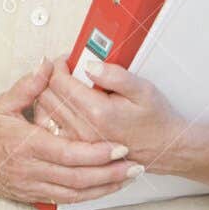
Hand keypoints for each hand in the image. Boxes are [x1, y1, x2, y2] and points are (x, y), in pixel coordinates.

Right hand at [0, 59, 140, 205]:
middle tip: (135, 166)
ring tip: (127, 180)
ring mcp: (31, 186)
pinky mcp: (30, 195)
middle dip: (110, 174)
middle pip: (78, 179)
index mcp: (26, 145)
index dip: (98, 153)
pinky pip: (64, 199)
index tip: (120, 147)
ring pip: (74, 194)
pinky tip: (103, 189)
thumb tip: (50, 64)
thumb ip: (29, 85)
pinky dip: (87, 196)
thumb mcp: (1, 103)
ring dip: (103, 188)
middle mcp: (30, 170)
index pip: (69, 154)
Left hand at [32, 57, 186, 169]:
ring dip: (47, 94)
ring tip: (63, 84)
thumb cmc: (156, 120)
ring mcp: (79, 143)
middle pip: (46, 96)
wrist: (165, 148)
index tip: (67, 59)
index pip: (59, 82)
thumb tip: (88, 63)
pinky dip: (50, 114)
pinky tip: (62, 105)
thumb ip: (114, 75)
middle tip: (65, 68)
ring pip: (43, 113)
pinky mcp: (78, 150)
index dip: (58, 65)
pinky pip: (50, 129)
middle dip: (51, 76)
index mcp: (98, 112)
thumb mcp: (143, 89)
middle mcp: (84, 130)